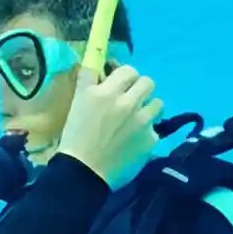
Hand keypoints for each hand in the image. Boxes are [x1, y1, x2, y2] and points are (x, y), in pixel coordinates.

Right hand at [57, 65, 163, 189]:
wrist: (83, 173)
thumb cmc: (74, 138)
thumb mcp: (77, 103)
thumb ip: (88, 80)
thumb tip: (94, 60)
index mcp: (107, 92)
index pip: (128, 70)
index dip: (125, 77)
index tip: (121, 85)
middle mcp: (128, 103)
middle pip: (148, 83)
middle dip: (140, 90)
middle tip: (131, 101)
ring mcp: (142, 122)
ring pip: (158, 104)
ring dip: (149, 109)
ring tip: (138, 120)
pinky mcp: (150, 140)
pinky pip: (155, 129)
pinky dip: (146, 134)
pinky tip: (135, 142)